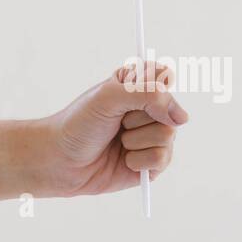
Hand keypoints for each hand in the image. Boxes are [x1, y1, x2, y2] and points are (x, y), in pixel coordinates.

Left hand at [39, 63, 188, 196]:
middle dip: (138, 120)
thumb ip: (148, 94)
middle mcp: (148, 110)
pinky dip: (138, 161)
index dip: (153, 90)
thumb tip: (181, 117)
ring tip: (118, 143)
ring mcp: (151, 137)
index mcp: (137, 86)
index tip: (129, 97)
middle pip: (170, 111)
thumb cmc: (79, 124)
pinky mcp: (151, 163)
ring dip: (137, 141)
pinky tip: (123, 160)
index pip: (164, 78)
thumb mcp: (109, 97)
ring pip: (167, 137)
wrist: (60, 160)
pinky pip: (162, 159)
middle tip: (116, 123)